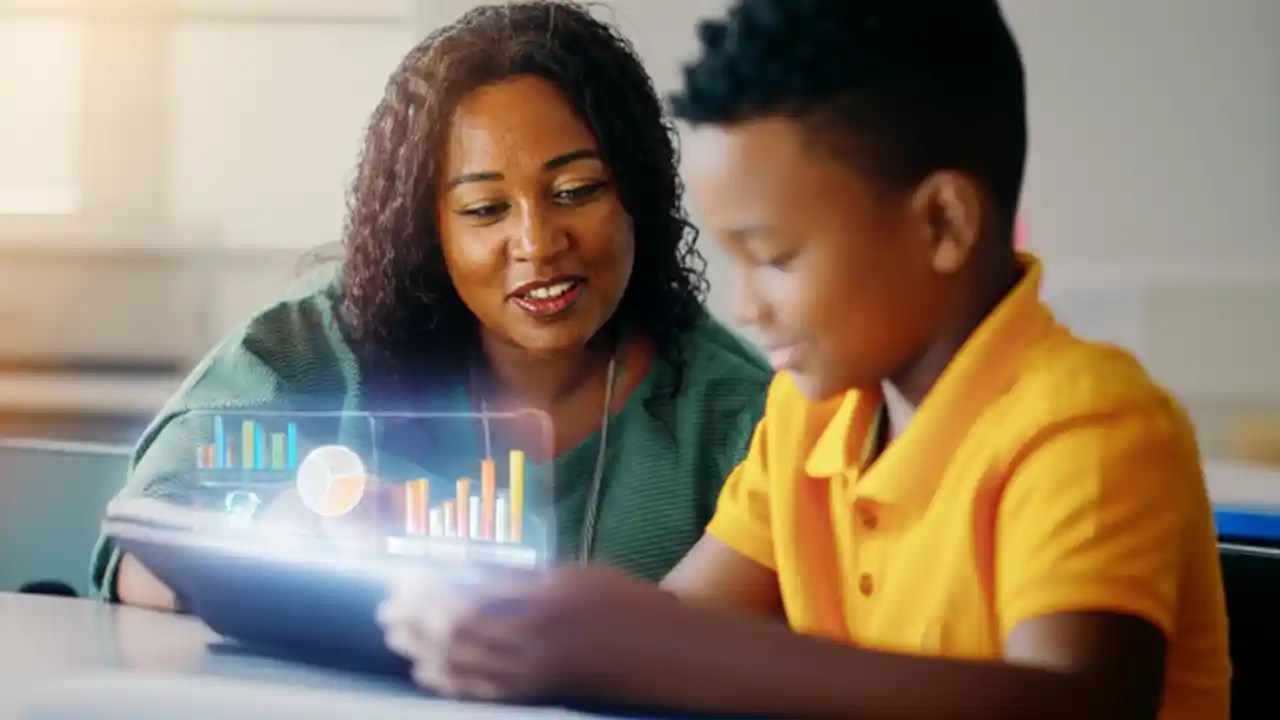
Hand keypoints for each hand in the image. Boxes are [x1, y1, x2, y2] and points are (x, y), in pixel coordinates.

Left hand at [377, 564, 680, 703]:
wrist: (667, 652)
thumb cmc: (623, 602)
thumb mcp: (576, 575)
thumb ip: (523, 579)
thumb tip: (467, 575)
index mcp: (545, 598)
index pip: (467, 596)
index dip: (427, 592)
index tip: (403, 580)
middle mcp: (536, 638)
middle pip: (455, 635)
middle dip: (414, 622)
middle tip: (386, 611)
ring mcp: (537, 672)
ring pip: (463, 667)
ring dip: (423, 651)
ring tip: (396, 638)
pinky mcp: (541, 694)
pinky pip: (484, 693)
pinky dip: (450, 683)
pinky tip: (427, 673)